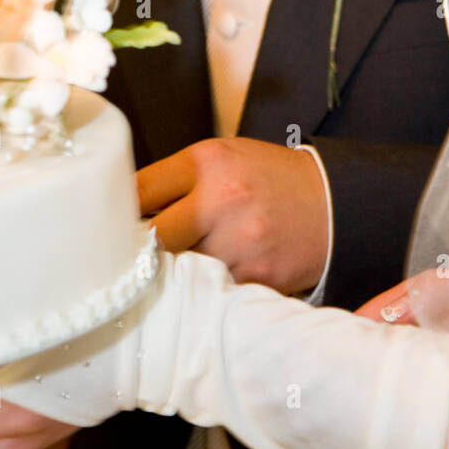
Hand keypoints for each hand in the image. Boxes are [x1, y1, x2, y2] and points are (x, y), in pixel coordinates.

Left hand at [137, 137, 328, 294]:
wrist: (333, 203)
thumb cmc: (269, 180)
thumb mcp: (225, 159)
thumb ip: (179, 180)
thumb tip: (126, 212)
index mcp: (207, 162)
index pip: (139, 191)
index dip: (121, 213)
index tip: (115, 225)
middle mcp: (222, 198)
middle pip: (153, 237)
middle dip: (146, 247)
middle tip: (142, 253)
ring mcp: (240, 240)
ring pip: (180, 269)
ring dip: (178, 271)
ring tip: (188, 263)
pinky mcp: (256, 275)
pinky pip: (212, 289)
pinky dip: (209, 287)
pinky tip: (217, 275)